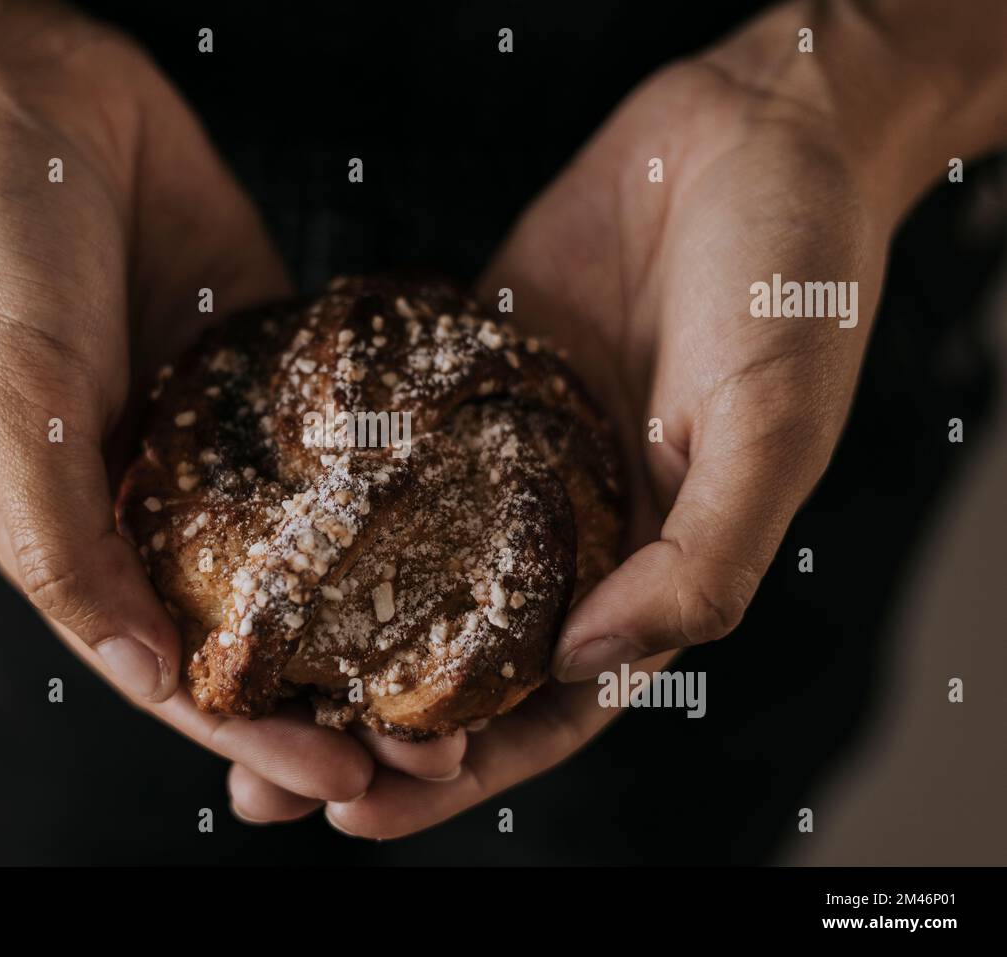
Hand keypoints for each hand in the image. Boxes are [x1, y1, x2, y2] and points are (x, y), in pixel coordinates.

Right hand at [0, 4, 387, 802]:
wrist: (27, 98)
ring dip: (378, 615)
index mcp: (85, 531)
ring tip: (465, 664)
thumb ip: (68, 547)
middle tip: (437, 743)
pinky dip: (390, 493)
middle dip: (338, 695)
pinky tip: (460, 531)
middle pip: (260, 628)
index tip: (344, 782)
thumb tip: (143, 679)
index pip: (175, 669)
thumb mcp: (10, 409)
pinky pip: (338, 443)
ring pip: (311, 553)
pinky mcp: (272, 367)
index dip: (255, 735)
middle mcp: (159, 499)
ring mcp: (223, 437)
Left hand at [325, 48, 900, 836]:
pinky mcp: (465, 386)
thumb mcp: (768, 430)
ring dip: (332, 636)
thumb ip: (698, 558)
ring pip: (408, 575)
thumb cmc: (792, 282)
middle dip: (368, 729)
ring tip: (238, 680)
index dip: (462, 771)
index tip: (363, 807)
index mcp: (649, 570)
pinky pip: (391, 462)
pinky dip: (335, 506)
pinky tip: (260, 535)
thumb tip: (585, 663)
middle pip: (457, 662)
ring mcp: (508, 463)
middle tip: (263, 779)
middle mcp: (569, 534)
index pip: (547, 708)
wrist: (751, 135)